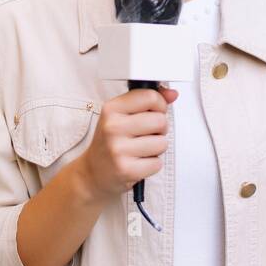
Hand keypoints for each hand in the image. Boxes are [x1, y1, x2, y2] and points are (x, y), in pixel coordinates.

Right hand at [75, 86, 178, 200]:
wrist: (93, 172)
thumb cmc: (110, 141)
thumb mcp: (122, 116)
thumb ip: (147, 102)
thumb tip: (172, 94)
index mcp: (111, 109)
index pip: (150, 97)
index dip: (159, 105)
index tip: (154, 112)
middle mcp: (113, 127)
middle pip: (160, 120)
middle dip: (159, 129)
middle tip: (145, 135)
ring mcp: (118, 149)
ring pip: (162, 143)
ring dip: (156, 148)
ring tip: (140, 149)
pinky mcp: (126, 170)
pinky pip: (157, 163)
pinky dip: (152, 164)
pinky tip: (138, 162)